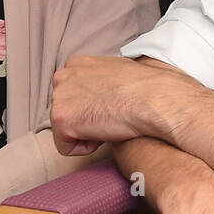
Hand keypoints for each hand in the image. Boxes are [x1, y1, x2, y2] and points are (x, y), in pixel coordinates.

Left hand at [49, 55, 193, 155]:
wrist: (154, 99)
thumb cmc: (144, 89)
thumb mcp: (117, 73)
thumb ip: (100, 81)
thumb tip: (104, 93)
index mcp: (75, 64)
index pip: (72, 97)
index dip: (93, 109)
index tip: (112, 108)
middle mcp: (62, 76)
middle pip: (66, 113)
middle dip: (85, 121)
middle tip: (111, 117)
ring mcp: (59, 97)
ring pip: (66, 131)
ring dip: (87, 134)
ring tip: (110, 123)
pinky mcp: (61, 119)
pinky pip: (65, 147)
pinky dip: (85, 148)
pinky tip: (104, 135)